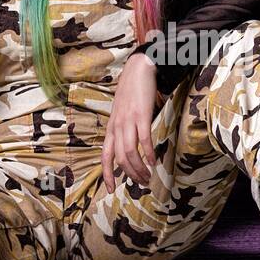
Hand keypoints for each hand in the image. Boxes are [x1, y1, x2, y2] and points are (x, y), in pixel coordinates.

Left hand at [102, 53, 159, 191]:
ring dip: (139, 168)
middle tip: (142, 183)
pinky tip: (154, 161)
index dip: (107, 175)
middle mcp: (117, 127)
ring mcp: (128, 121)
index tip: (111, 190)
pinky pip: (144, 139)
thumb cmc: (131, 92)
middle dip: (130, 175)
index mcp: (111, 128)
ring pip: (130, 152)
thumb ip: (123, 130)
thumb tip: (130, 148)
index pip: (105, 156)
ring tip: (148, 176)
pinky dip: (148, 153)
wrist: (138, 70)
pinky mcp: (141, 115)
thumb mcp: (121, 113)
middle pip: (120, 159)